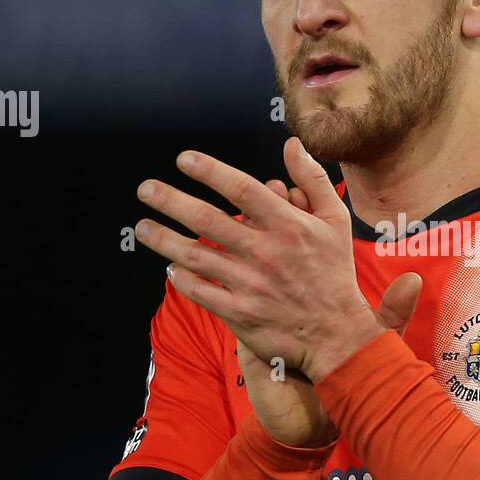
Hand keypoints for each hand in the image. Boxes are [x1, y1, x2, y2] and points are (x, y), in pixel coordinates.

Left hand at [134, 144, 422, 441]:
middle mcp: (266, 252)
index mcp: (289, 226)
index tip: (184, 160)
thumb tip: (292, 144)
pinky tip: (169, 267)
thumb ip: (313, 180)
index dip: (210, 171)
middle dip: (171, 201)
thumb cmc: (334, 273)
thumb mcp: (335, 221)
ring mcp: (251, 285)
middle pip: (208, 220)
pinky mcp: (241, 314)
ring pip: (197, 256)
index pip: (242, 190)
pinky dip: (182, 278)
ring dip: (164, 239)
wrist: (338, 334)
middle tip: (145, 189)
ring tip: (141, 227)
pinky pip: (202, 292)